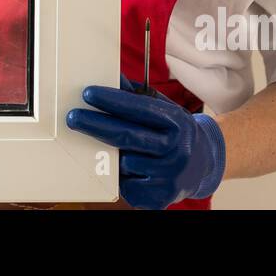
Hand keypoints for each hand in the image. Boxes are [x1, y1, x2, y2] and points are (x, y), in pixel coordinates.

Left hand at [66, 74, 226, 209]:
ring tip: (122, 149)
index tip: (88, 94)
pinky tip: (134, 168)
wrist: (202, 165)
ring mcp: (169, 176)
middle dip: (95, 125)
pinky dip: (123, 175)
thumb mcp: (164, 109)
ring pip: (124, 162)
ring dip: (114, 154)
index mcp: (177, 123)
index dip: (112, 101)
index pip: (139, 109)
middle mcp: (176, 150)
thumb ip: (137, 96)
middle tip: (73, 117)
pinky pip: (127, 184)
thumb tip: (110, 77)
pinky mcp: (159, 198)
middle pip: (127, 136)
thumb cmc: (175, 132)